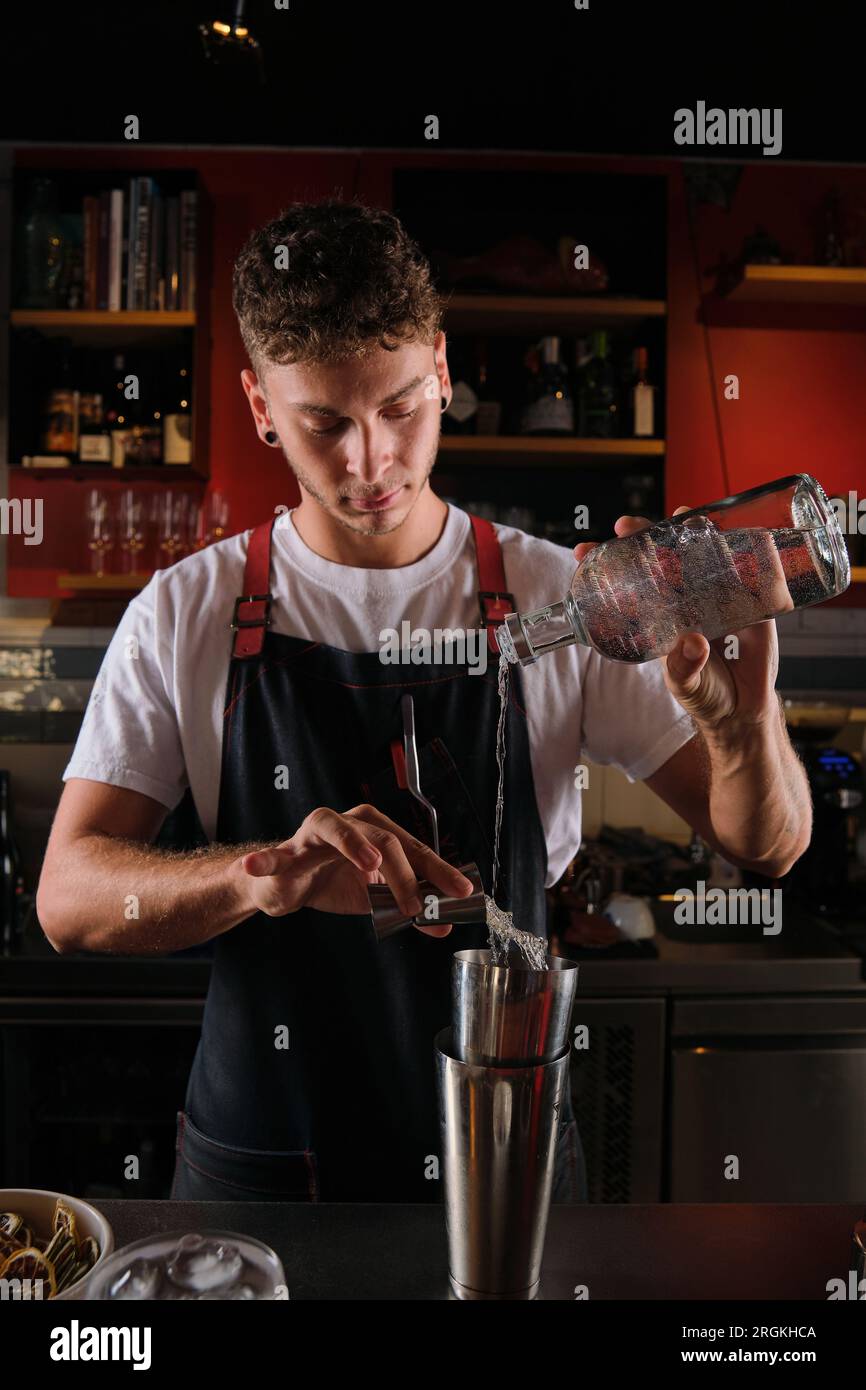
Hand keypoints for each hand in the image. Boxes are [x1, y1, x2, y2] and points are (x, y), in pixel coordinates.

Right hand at [235, 803, 473, 936]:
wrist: (286, 885)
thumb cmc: (334, 882)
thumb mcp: (376, 899)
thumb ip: (408, 909)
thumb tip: (442, 926)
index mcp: (377, 830)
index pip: (415, 848)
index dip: (439, 870)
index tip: (461, 892)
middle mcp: (350, 823)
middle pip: (385, 840)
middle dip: (406, 874)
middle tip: (418, 906)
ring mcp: (316, 834)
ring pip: (339, 831)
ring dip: (355, 846)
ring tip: (370, 864)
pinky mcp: (285, 853)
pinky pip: (276, 855)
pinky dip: (266, 860)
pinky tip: (258, 865)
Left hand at [575, 510, 780, 732]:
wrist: (745, 713)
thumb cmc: (707, 696)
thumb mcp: (686, 685)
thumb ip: (684, 668)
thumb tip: (693, 643)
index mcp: (663, 616)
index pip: (633, 583)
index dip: (611, 565)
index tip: (585, 551)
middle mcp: (689, 600)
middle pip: (666, 558)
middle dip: (647, 536)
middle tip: (628, 526)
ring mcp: (719, 597)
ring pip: (705, 555)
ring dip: (695, 533)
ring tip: (681, 516)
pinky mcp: (752, 602)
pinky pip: (749, 572)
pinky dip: (745, 553)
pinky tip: (736, 538)